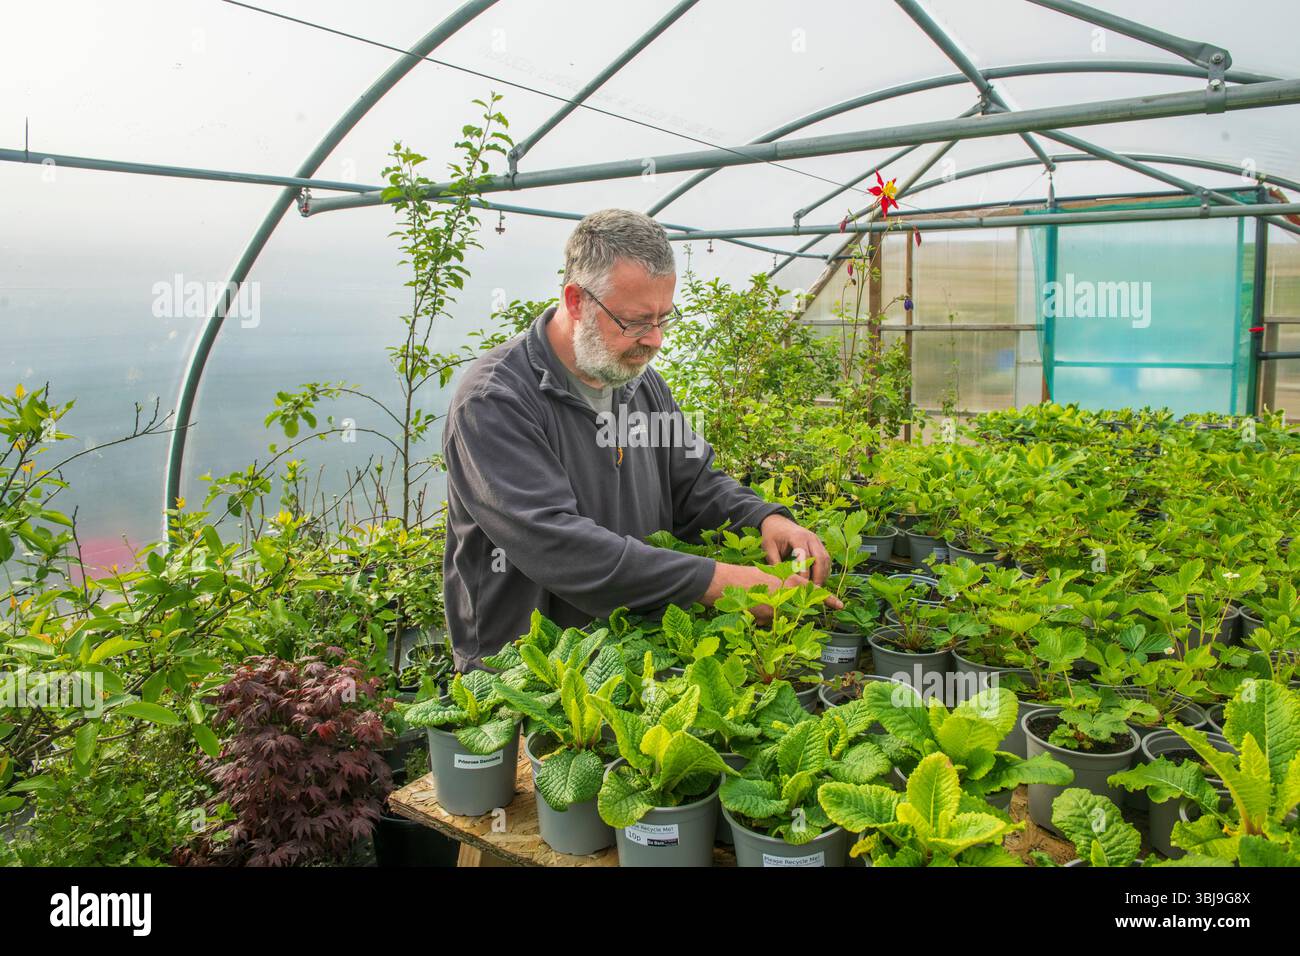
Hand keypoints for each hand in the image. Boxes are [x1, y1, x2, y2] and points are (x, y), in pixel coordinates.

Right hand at [700, 562, 842, 624]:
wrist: (727, 582)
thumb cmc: (748, 577)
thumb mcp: (771, 576)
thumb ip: (785, 587)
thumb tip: (793, 597)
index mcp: (791, 581)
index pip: (814, 591)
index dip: (828, 599)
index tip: (841, 605)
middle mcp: (788, 594)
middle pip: (799, 608)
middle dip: (790, 609)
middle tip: (774, 602)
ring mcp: (779, 607)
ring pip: (783, 617)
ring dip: (773, 615)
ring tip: (758, 602)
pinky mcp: (768, 618)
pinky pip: (770, 623)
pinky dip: (762, 619)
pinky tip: (752, 609)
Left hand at [760, 512, 831, 585]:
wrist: (777, 521)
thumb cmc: (772, 535)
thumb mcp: (768, 548)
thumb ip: (774, 563)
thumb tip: (780, 581)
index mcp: (797, 537)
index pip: (805, 557)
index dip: (805, 572)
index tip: (802, 586)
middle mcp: (810, 537)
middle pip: (820, 558)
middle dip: (818, 575)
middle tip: (813, 590)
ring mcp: (816, 540)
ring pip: (825, 558)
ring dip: (823, 574)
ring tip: (817, 588)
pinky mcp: (819, 544)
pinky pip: (826, 558)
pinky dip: (824, 569)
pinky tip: (818, 580)